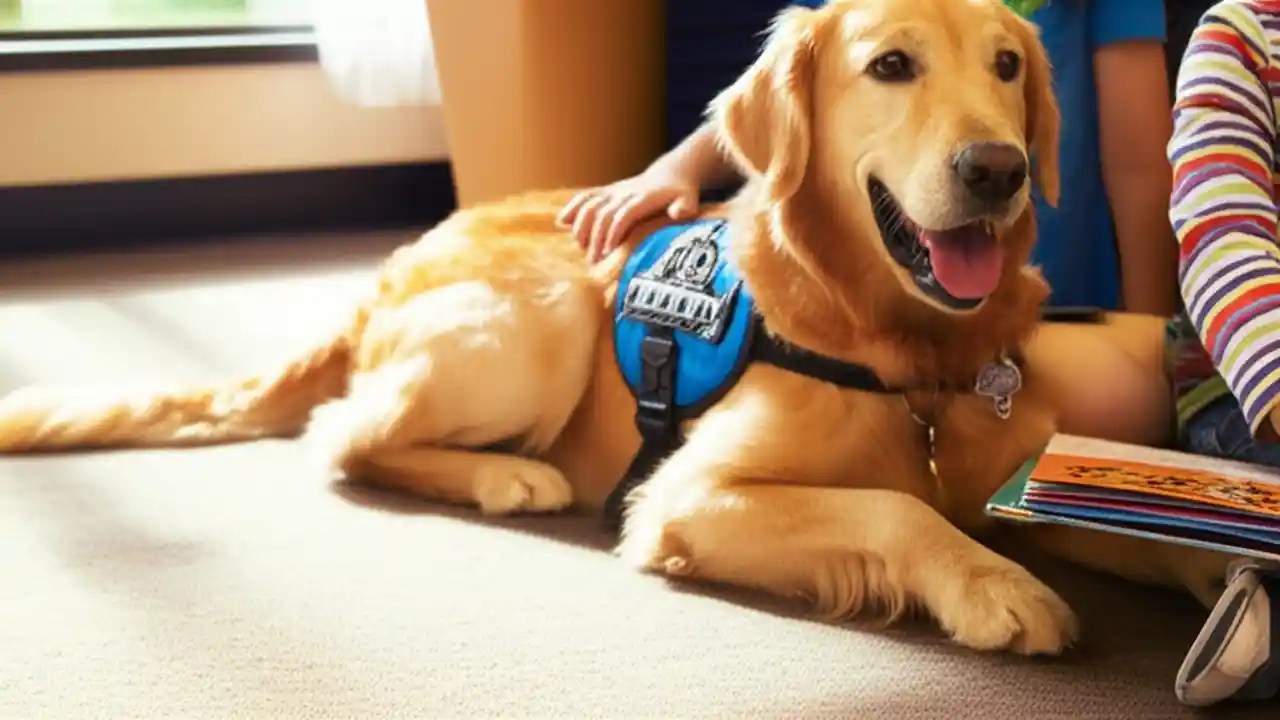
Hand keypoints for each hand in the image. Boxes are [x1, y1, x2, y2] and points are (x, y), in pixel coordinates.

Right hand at [557, 168, 699, 262]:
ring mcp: (614, 191)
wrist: (672, 173)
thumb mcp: (690, 199)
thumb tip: (677, 213)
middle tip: (593, 261)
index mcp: (644, 198)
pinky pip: (586, 196)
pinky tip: (562, 221)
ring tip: (580, 247)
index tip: (608, 252)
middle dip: (595, 237)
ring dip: (581, 226)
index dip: (614, 232)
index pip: (624, 214)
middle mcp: (626, 193)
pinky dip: (573, 207)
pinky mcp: (607, 191)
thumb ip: (684, 207)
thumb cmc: (682, 193)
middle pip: (604, 213)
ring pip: (591, 204)